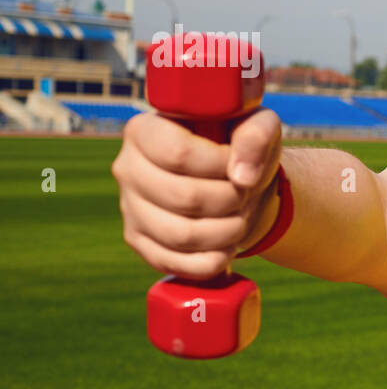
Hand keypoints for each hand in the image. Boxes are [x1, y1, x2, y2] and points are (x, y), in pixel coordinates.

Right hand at [111, 108, 282, 277]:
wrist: (232, 179)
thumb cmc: (241, 146)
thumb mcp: (257, 125)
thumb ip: (256, 135)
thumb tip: (243, 178)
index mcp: (145, 130)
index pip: (179, 153)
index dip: (222, 165)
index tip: (240, 166)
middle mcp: (127, 168)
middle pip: (185, 197)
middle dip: (231, 200)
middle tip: (246, 195)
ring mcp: (129, 208)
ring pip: (181, 235)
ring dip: (227, 231)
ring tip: (241, 217)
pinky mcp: (139, 242)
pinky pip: (175, 264)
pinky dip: (213, 259)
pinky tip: (227, 244)